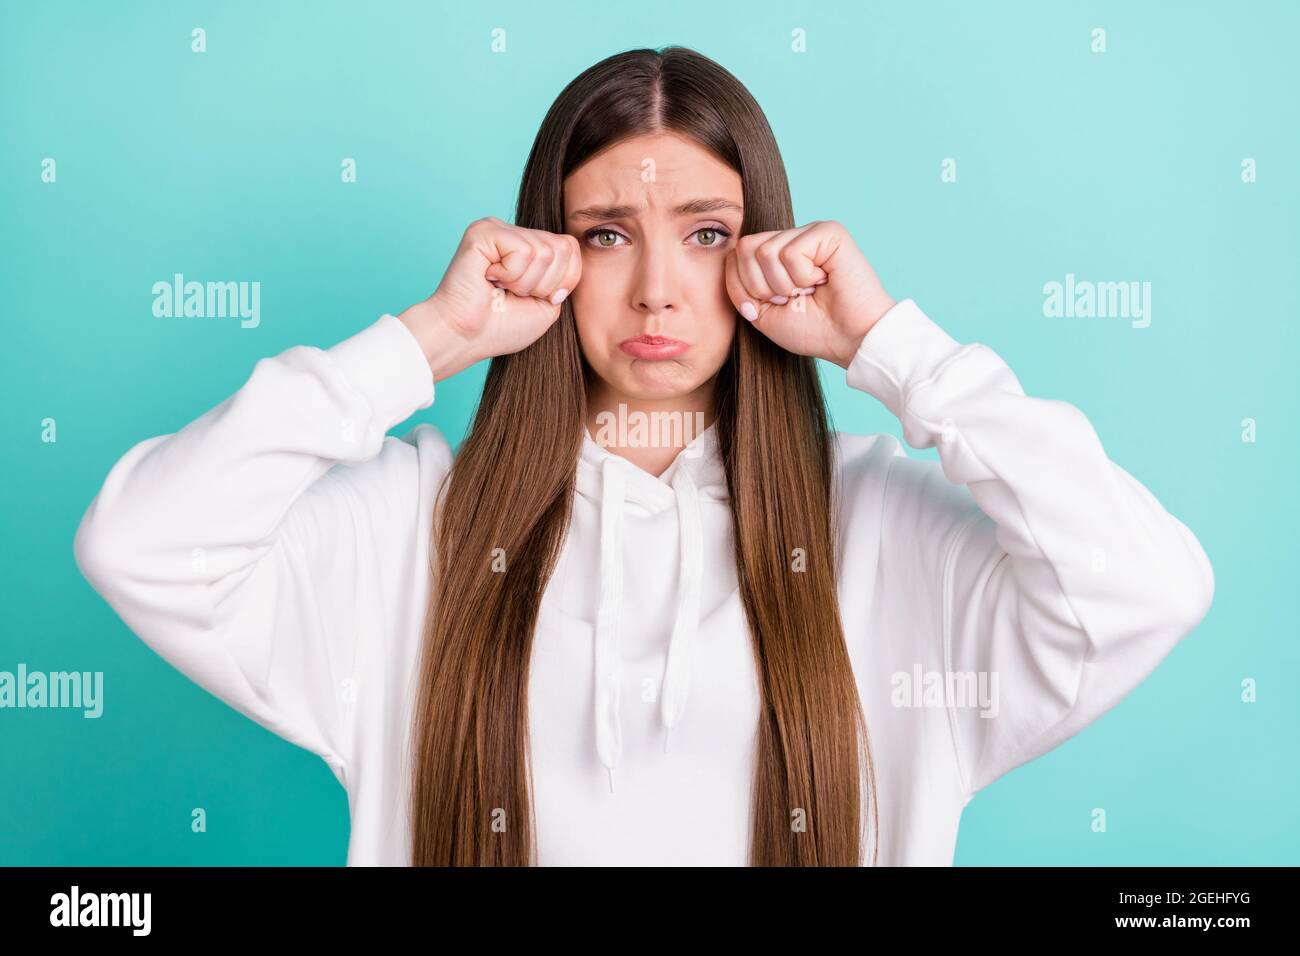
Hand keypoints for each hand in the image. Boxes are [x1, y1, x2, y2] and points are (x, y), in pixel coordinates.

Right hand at [398, 216, 581, 381]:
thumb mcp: (549, 304)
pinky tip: (489, 279)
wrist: (466, 338)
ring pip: (544, 252)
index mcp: (529, 247)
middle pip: (562, 248)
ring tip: (500, 288)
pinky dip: (511, 275)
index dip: (564, 280)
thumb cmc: (502, 327)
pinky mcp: (484, 231)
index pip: (571, 247)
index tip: (536, 298)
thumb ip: (566, 275)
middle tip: (513, 294)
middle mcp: (515, 233)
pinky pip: (523, 251)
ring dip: (525, 283)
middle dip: (544, 284)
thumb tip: (570, 245)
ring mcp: (499, 229)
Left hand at [723, 220, 896, 368]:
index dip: (746, 288)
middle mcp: (790, 238)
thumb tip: (729, 257)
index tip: (776, 305)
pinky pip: (791, 252)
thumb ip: (738, 287)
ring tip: (810, 290)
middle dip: (762, 286)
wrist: (849, 340)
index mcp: (774, 255)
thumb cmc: (812, 330)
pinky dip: (804, 277)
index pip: (735, 256)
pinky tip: (824, 281)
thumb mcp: (760, 313)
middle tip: (793, 297)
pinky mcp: (828, 231)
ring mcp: (808, 232)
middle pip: (745, 248)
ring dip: (785, 285)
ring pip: (766, 251)